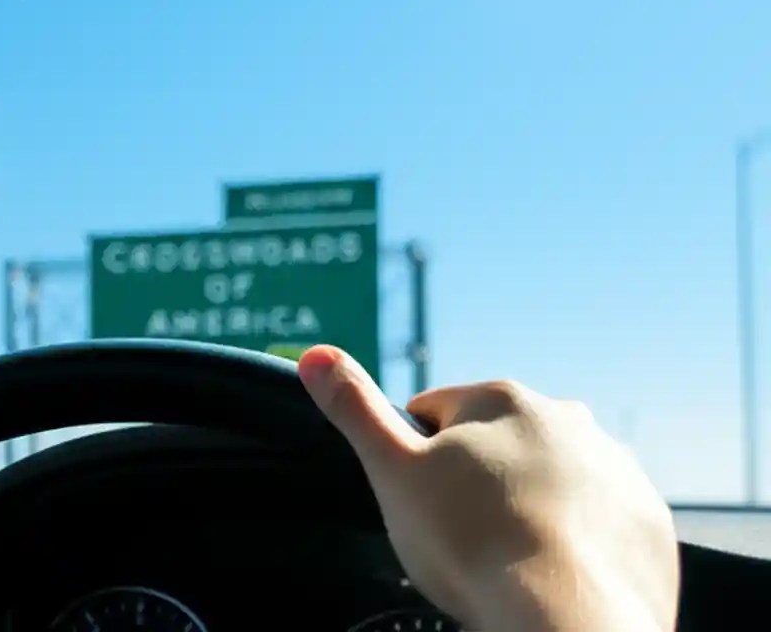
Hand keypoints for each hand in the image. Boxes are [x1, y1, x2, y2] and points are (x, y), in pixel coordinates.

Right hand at [297, 345, 677, 631]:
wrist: (565, 618)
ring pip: (552, 480)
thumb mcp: (391, 470)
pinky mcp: (645, 519)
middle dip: (478, 480)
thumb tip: (314, 354)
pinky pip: (599, 521)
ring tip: (508, 558)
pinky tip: (552, 572)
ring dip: (530, 506)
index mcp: (499, 399)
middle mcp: (567, 419)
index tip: (420, 502)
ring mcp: (614, 468)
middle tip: (461, 535)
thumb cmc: (471, 542)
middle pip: (499, 445)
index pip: (436, 414)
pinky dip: (576, 541)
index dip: (417, 460)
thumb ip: (353, 408)